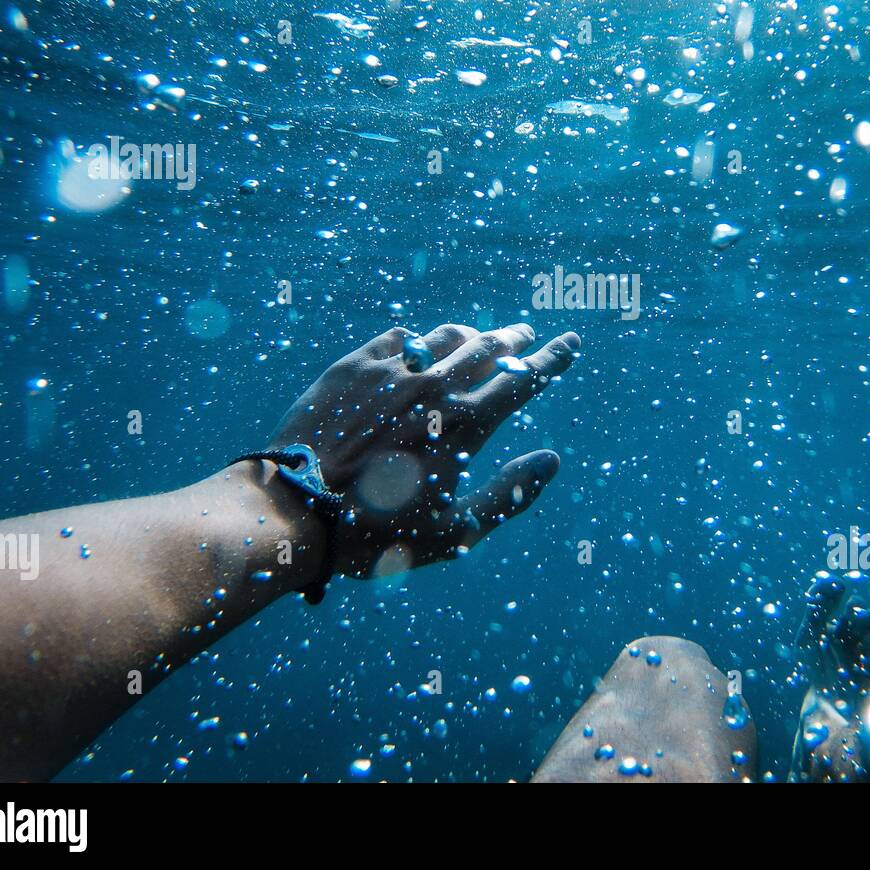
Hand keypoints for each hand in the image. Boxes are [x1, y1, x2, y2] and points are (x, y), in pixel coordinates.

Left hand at [266, 322, 579, 576]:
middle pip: (489, 347)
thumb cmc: (379, 533)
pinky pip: (400, 337)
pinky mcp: (355, 366)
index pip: (524, 380)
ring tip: (478, 338)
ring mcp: (394, 372)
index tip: (571, 342)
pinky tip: (419, 348)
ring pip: (445, 336)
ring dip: (471, 335)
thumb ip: (511, 494)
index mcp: (467, 425)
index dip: (553, 360)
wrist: (297, 511)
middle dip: (515, 339)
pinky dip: (420, 341)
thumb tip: (551, 460)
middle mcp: (435, 388)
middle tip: (526, 335)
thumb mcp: (457, 532)